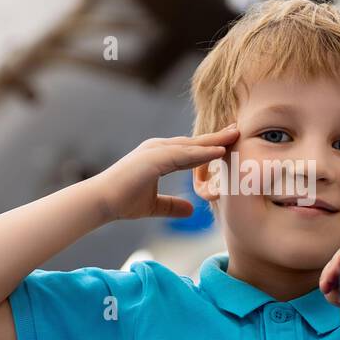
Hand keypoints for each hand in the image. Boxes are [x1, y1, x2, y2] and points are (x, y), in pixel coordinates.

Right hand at [92, 124, 238, 220]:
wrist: (101, 202)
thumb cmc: (122, 201)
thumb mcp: (154, 205)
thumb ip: (172, 206)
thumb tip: (192, 209)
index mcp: (159, 155)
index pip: (190, 149)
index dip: (210, 146)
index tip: (229, 142)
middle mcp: (158, 148)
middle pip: (194, 141)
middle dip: (216, 136)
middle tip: (238, 129)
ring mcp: (155, 151)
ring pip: (191, 144)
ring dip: (214, 140)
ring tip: (235, 135)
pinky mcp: (153, 158)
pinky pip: (182, 154)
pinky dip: (201, 152)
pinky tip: (218, 151)